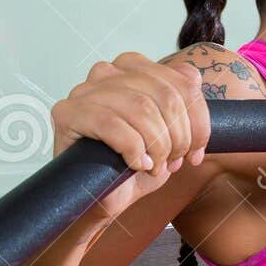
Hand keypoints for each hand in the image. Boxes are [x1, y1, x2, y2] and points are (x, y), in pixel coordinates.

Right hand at [49, 51, 211, 223]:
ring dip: (158, 146)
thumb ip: (183, 100)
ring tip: (155, 167)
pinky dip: (133, 150)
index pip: (182, 83)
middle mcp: (108, 72)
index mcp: (134, 67)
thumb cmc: (135, 163)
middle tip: (173, 162)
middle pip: (166, 96)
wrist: (103, 197)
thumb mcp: (170, 131)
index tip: (197, 152)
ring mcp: (85, 90)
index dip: (198, 122)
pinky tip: (137, 165)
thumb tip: (194, 78)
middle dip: (179, 137)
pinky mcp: (67, 113)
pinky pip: (112, 125)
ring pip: (141, 110)